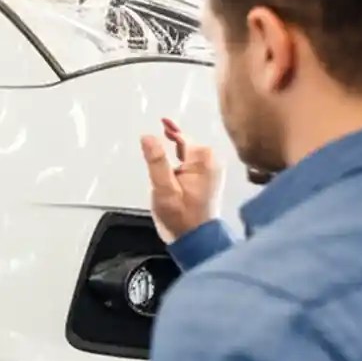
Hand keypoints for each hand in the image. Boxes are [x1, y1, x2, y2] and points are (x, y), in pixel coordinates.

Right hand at [140, 118, 222, 243]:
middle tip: (162, 131)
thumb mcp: (163, 188)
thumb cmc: (181, 217)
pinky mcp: (210, 182)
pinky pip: (195, 164)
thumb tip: (148, 137)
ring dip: (178, 151)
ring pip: (191, 154)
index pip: (183, 138)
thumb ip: (156, 161)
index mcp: (203, 160)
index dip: (171, 130)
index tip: (162, 121)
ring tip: (167, 150)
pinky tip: (176, 167)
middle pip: (188, 144)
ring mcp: (213, 172)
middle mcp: (212, 163)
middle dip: (175, 141)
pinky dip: (184, 161)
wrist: (196, 240)